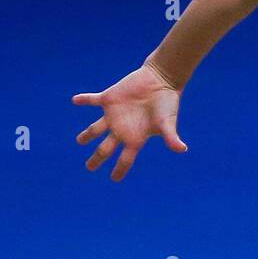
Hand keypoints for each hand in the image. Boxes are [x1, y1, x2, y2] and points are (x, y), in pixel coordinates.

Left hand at [72, 60, 187, 180]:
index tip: (114, 179)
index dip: (120, 170)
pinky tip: (75, 100)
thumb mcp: (167, 121)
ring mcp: (114, 114)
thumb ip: (170, 136)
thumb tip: (182, 149)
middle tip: (89, 167)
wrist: (162, 80)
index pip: (125, 159)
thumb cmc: (167, 102)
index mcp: (135, 137)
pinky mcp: (110, 98)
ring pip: (96, 128)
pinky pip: (93, 100)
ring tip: (79, 141)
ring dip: (86, 134)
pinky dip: (84, 100)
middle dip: (97, 159)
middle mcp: (122, 128)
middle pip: (105, 148)